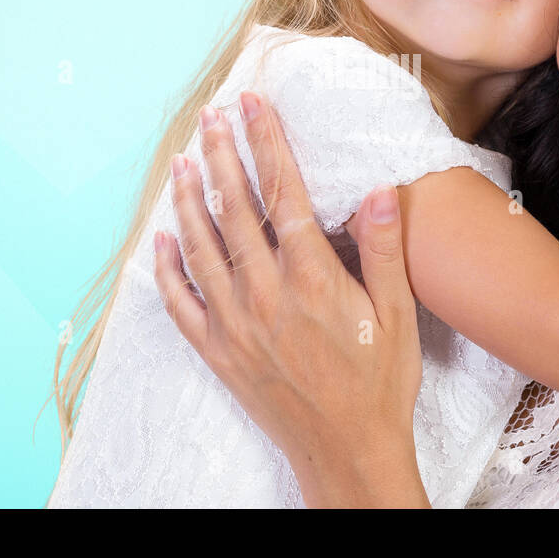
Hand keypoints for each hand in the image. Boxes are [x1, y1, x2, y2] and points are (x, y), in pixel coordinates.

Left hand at [152, 90, 429, 507]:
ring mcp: (235, 324)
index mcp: (313, 280)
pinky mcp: (218, 352)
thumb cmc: (379, 384)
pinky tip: (161, 240)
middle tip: (211, 116)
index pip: (283, 193)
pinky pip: (180, 304)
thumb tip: (378, 189)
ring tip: (184, 160)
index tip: (253, 105)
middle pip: (235, 210)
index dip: (267, 142)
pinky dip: (166, 269)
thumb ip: (385, 251)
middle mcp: (266, 296)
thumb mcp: (398, 316)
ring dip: (189, 200)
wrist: (348, 452)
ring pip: (201, 248)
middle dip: (222, 155)